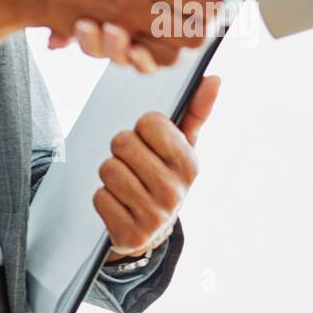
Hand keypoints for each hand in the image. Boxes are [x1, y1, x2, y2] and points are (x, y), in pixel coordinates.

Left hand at [98, 74, 218, 260]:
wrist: (153, 229)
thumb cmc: (165, 174)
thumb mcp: (182, 146)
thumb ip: (195, 110)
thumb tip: (214, 78)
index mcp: (189, 165)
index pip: (149, 122)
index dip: (143, 129)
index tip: (150, 142)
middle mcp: (174, 192)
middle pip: (122, 142)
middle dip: (122, 150)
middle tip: (134, 164)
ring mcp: (153, 216)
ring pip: (108, 169)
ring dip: (111, 174)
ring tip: (127, 184)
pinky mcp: (129, 235)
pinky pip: (99, 197)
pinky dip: (104, 199)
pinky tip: (120, 205)